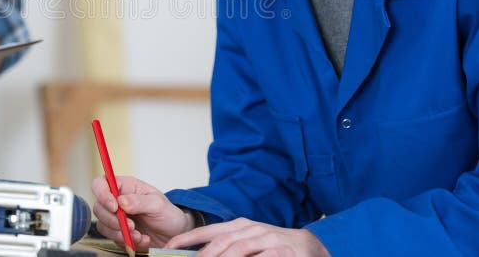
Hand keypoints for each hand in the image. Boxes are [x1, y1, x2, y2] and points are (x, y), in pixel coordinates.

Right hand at [91, 176, 195, 250]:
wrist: (174, 234)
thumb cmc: (167, 214)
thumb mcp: (158, 204)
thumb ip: (140, 201)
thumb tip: (121, 201)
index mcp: (125, 187)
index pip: (101, 184)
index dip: (102, 194)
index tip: (114, 207)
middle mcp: (117, 201)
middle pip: (98, 207)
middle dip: (113, 220)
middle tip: (131, 225)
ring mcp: (116, 218)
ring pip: (102, 225)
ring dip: (120, 233)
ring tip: (139, 235)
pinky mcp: (117, 233)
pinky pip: (112, 238)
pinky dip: (126, 242)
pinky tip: (141, 239)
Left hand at [166, 218, 330, 256]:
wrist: (308, 246)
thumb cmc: (273, 247)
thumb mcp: (248, 241)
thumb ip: (227, 246)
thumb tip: (200, 254)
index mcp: (240, 225)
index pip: (209, 230)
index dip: (188, 238)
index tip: (171, 247)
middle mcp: (251, 229)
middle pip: (221, 242)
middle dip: (202, 256)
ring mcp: (267, 240)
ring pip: (237, 250)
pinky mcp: (281, 252)